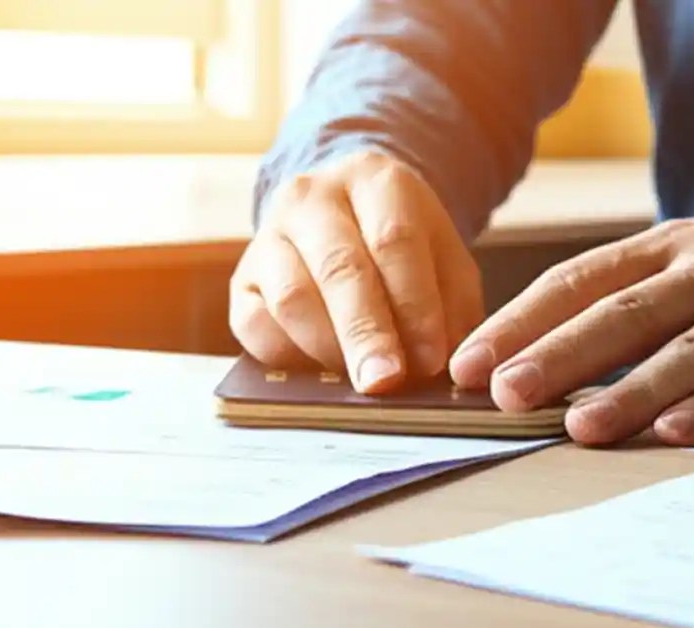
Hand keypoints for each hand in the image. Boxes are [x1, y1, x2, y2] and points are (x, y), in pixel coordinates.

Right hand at [230, 151, 483, 392]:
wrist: (342, 214)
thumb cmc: (401, 243)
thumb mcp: (442, 255)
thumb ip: (451, 305)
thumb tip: (446, 367)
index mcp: (374, 179)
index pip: (393, 240)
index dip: (414, 305)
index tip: (430, 359)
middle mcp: (312, 197)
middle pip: (339, 268)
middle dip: (366, 333)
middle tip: (385, 381)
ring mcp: (269, 234)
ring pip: (292, 297)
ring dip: (329, 348)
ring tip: (359, 381)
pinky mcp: (241, 277)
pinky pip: (255, 324)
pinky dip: (288, 355)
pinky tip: (319, 371)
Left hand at [449, 213, 693, 445]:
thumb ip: (624, 298)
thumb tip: (526, 354)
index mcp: (676, 244)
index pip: (582, 279)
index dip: (522, 321)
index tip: (468, 364)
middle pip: (628, 311)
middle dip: (561, 353)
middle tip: (506, 394)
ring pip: (692, 350)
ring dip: (632, 389)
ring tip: (580, 427)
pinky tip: (674, 433)